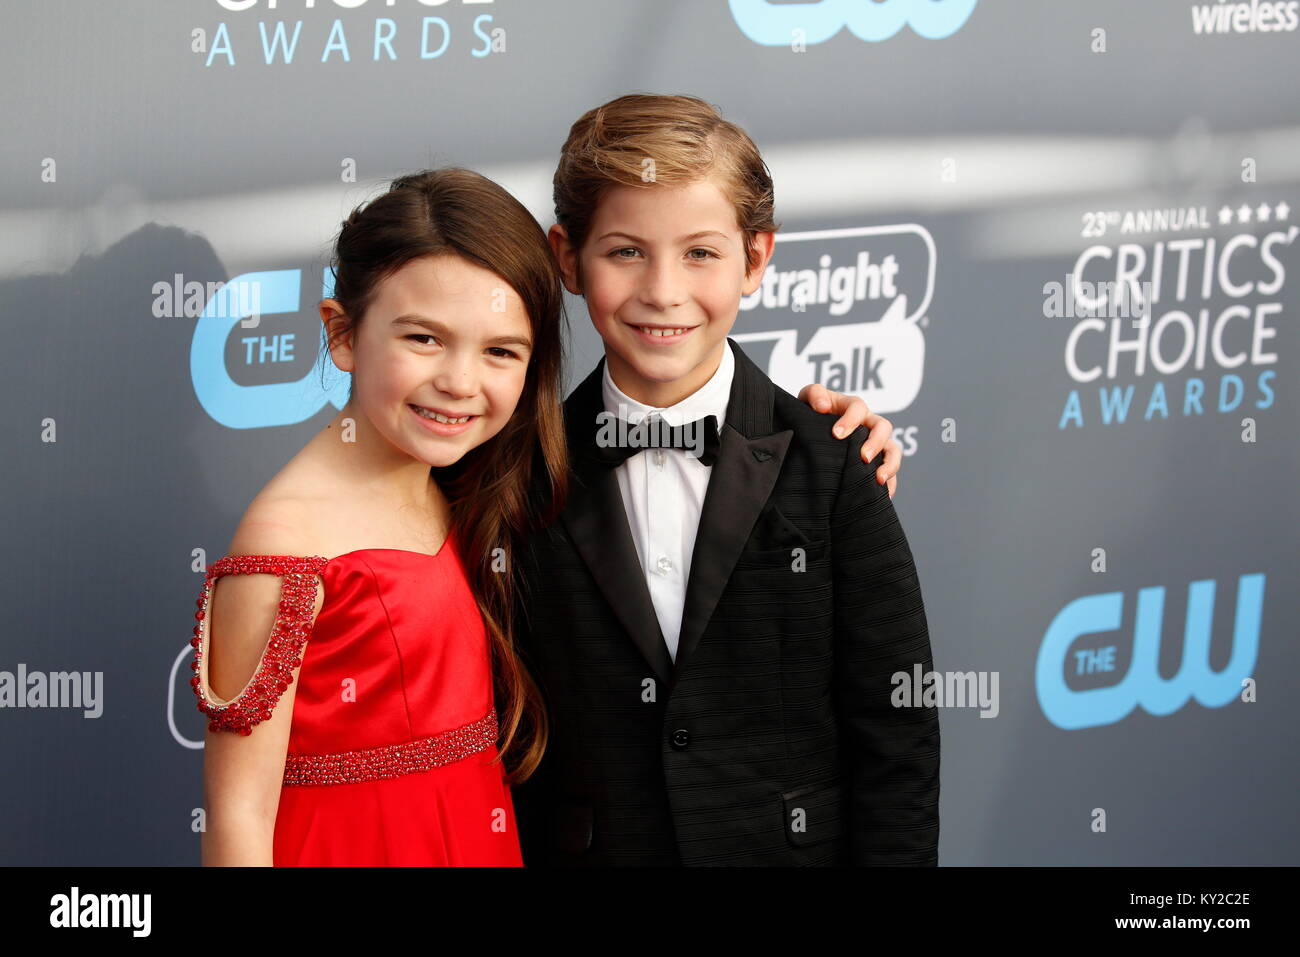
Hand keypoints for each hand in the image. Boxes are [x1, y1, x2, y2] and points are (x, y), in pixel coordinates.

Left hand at [796, 384, 900, 498]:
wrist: (811, 434)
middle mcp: (868, 424)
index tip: (836, 435)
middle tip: (863, 457)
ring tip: (878, 479)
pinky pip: (891, 473)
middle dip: (876, 443)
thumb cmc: (812, 414)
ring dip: (890, 464)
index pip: (858, 408)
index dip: (850, 420)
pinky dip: (891, 484)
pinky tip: (884, 495)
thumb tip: (822, 406)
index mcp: (853, 408)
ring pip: (893, 450)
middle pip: (883, 427)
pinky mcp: (877, 463)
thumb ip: (814, 394)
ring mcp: (875, 444)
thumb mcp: (808, 399)